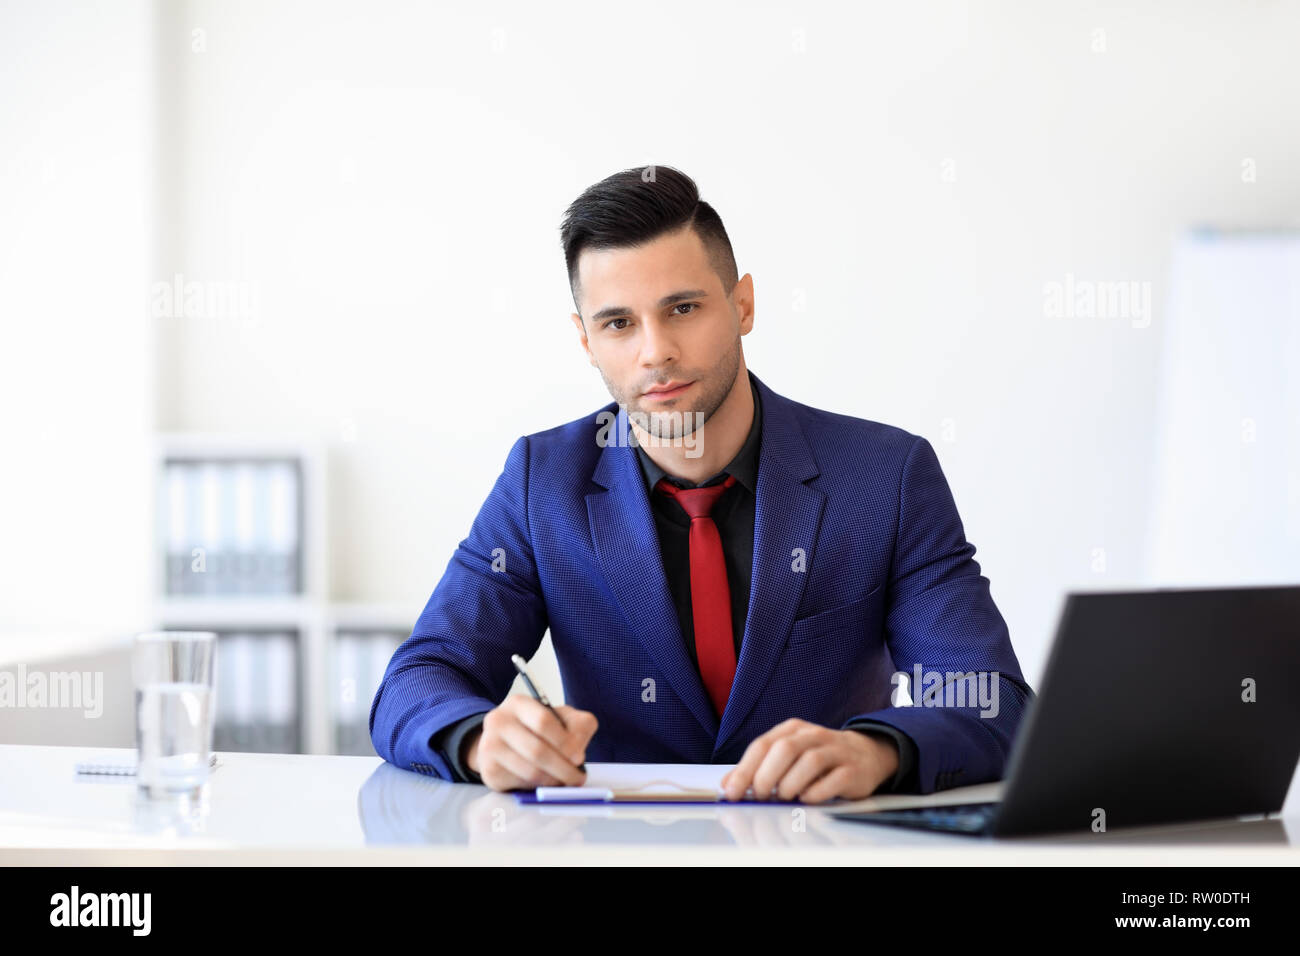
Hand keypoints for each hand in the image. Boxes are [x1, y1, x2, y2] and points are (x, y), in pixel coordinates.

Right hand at [466, 695, 597, 792]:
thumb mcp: (561, 717)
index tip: (579, 757)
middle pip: (537, 750)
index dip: (565, 742)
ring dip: (553, 781)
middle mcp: (498, 721)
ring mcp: (490, 746)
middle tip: (577, 778)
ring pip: (530, 771)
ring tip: (565, 781)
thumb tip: (576, 755)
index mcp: (518, 703)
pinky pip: (520, 784)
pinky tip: (545, 782)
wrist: (503, 741)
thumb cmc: (537, 728)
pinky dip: (538, 787)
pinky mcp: (489, 771)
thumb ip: (579, 727)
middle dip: (563, 768)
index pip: (543, 721)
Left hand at [719, 718, 898, 803]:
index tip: (731, 791)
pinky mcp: (852, 770)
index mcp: (792, 730)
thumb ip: (757, 768)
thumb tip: (727, 785)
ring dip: (790, 785)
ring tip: (784, 797)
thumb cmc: (819, 758)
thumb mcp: (787, 756)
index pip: (762, 745)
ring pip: (809, 762)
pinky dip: (816, 793)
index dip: (744, 769)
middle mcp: (813, 735)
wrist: (866, 754)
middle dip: (766, 777)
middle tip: (760, 796)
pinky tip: (807, 799)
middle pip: (784, 750)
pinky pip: (833, 780)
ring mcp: (836, 751)